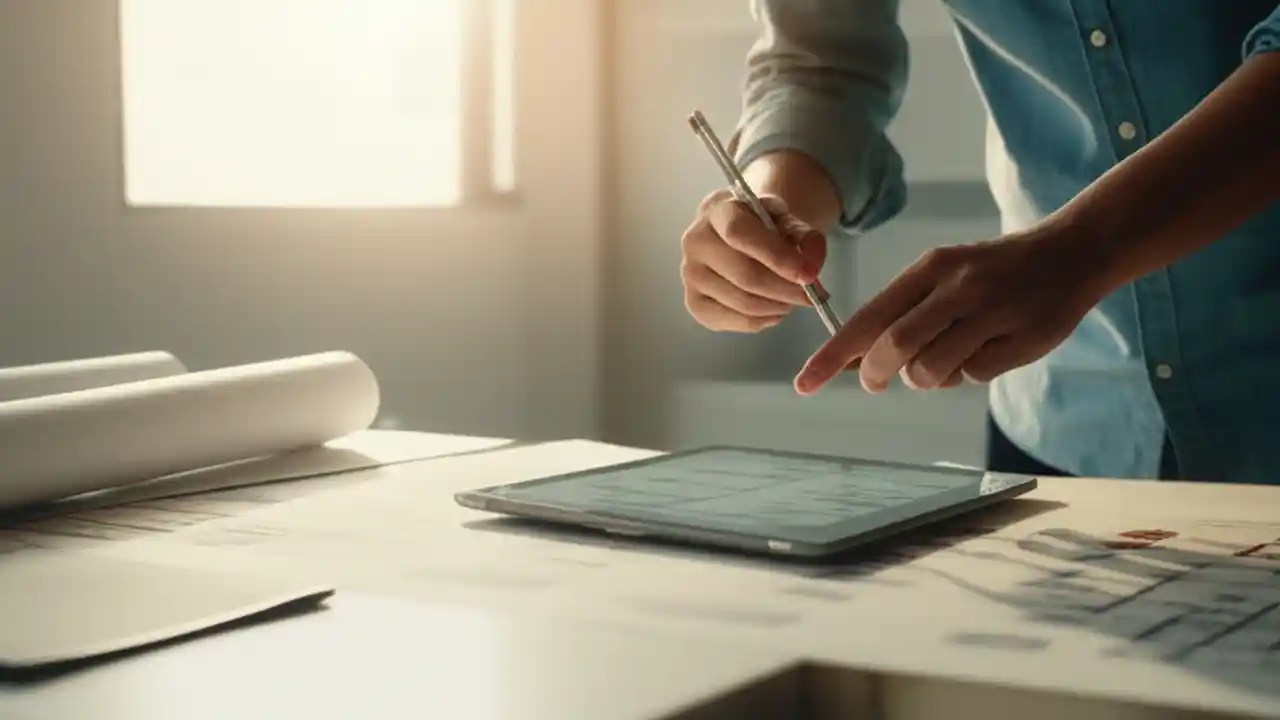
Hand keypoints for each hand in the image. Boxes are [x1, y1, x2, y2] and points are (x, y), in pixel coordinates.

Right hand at [681, 189, 827, 332]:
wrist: (734, 232)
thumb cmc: (762, 224)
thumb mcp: (788, 220)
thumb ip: (805, 239)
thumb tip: (812, 268)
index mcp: (717, 211)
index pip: (740, 234)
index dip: (776, 257)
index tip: (808, 274)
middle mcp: (695, 243)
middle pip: (744, 276)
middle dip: (786, 291)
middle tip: (813, 296)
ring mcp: (690, 275)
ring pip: (743, 303)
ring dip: (778, 307)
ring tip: (795, 300)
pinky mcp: (694, 304)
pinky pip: (736, 322)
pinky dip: (764, 321)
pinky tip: (775, 310)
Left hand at [793, 221, 1111, 394]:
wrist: (1071, 253)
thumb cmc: (992, 273)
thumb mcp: (943, 276)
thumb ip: (901, 313)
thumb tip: (853, 359)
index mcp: (929, 269)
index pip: (868, 318)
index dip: (832, 355)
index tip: (804, 383)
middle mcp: (957, 286)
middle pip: (894, 348)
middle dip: (874, 373)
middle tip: (873, 381)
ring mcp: (990, 312)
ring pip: (931, 370)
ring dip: (926, 378)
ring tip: (945, 357)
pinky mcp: (1020, 339)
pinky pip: (973, 376)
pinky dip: (969, 375)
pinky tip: (986, 350)